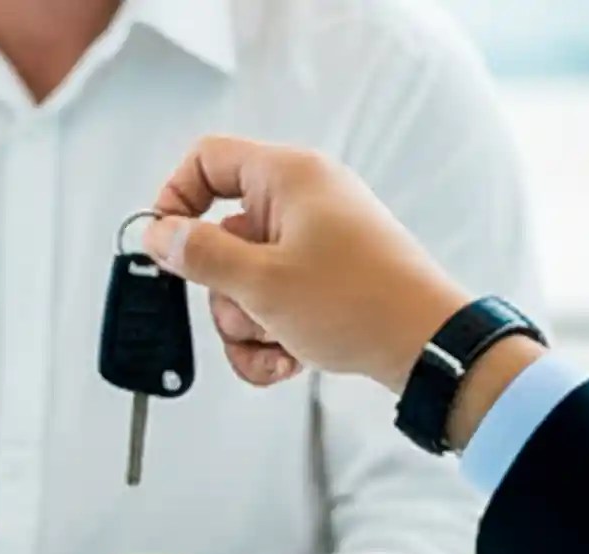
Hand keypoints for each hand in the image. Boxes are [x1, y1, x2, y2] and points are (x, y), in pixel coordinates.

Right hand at [145, 135, 472, 392]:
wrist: (430, 349)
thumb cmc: (363, 304)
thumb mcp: (261, 283)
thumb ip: (199, 255)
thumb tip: (158, 235)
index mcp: (289, 177)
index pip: (207, 160)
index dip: (175, 198)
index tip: (165, 244)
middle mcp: (301, 201)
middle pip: (220, 237)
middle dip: (224, 291)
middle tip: (251, 310)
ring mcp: (312, 242)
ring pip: (242, 280)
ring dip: (248, 324)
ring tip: (281, 340)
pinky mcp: (321, 279)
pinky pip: (269, 303)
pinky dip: (269, 336)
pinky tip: (287, 358)